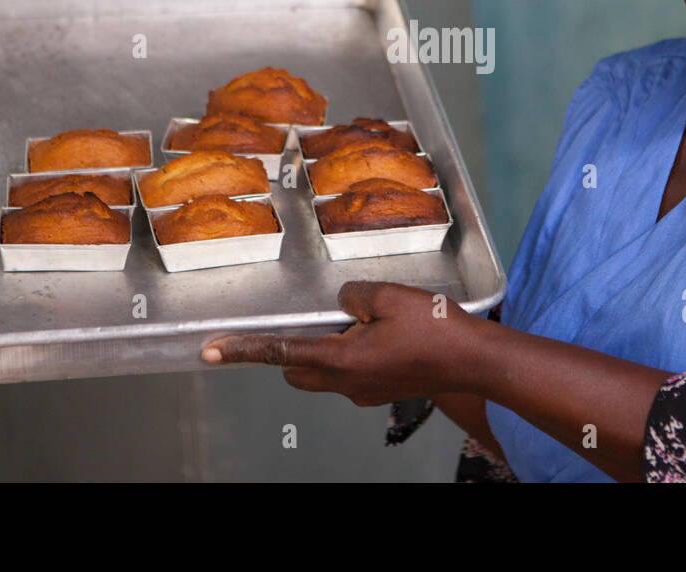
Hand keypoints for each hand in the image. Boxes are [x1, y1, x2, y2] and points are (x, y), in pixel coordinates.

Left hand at [199, 281, 483, 405]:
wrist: (474, 360)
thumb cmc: (435, 329)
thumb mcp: (389, 297)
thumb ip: (354, 295)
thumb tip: (343, 301)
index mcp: (342, 360)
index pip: (281, 354)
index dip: (243, 351)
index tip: (210, 351)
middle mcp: (347, 383)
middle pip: (298, 370)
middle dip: (290, 351)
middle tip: (310, 322)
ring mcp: (365, 391)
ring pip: (325, 373)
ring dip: (324, 351)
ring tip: (358, 321)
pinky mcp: (382, 389)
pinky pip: (351, 373)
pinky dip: (350, 354)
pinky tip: (380, 332)